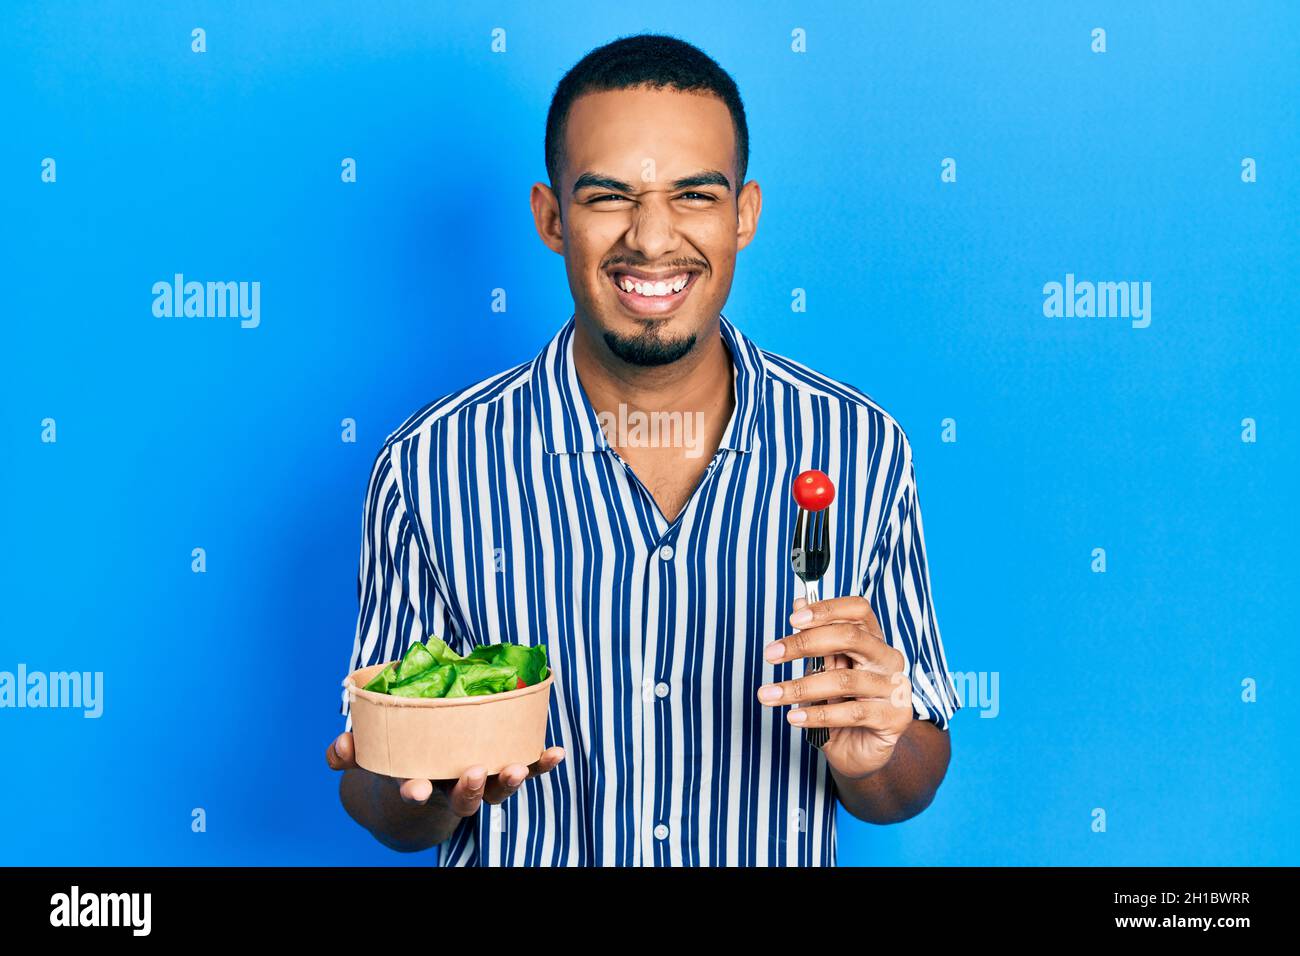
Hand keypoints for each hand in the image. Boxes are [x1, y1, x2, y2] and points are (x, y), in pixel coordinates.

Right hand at [326, 731, 565, 812]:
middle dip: (470, 788)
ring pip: (497, 788)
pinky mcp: (501, 768)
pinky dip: (541, 763)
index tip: (414, 790)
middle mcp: (452, 788)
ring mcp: (479, 781)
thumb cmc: (393, 760)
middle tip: (474, 773)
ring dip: (511, 780)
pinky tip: (556, 752)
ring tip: (521, 767)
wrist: (420, 778)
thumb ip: (349, 751)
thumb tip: (339, 747)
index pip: (416, 792)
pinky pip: (524, 766)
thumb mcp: (366, 756)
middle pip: (466, 797)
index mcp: (419, 783)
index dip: (414, 792)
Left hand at [757, 595, 913, 778]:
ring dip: (799, 687)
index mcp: (873, 639)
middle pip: (850, 637)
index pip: (858, 610)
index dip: (826, 610)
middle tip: (771, 654)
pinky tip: (794, 717)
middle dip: (805, 643)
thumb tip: (799, 603)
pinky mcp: (894, 718)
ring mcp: (895, 688)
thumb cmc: (840, 704)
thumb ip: (815, 639)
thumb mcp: (823, 669)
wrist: (859, 751)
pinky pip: (851, 713)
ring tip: (769, 695)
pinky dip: (817, 714)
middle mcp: (888, 659)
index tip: (792, 620)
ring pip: (843, 679)